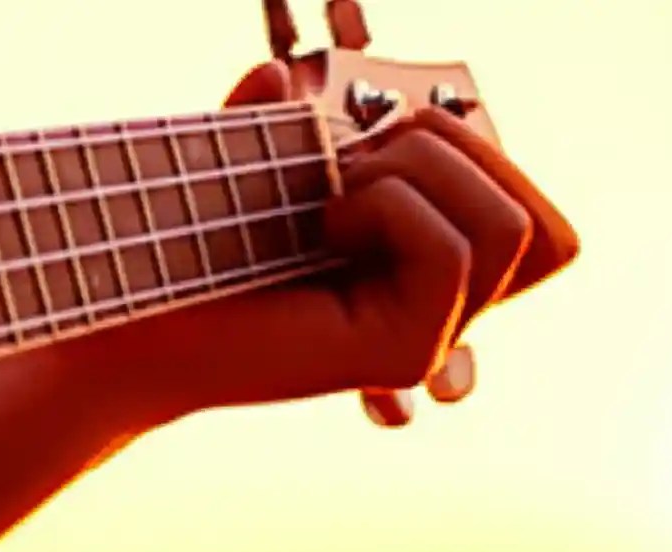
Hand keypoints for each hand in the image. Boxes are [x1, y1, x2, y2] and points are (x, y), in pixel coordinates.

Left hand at [103, 62, 578, 420]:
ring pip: (513, 229)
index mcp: (421, 268)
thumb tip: (279, 77)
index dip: (478, 153)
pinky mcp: (399, 355)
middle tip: (347, 164)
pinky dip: (390, 208)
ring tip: (333, 196)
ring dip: (422, 173)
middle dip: (452, 147)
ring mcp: (424, 337)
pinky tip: (322, 227)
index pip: (535, 221)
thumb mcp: (249, 161)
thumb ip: (278, 117)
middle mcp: (436, 308)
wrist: (129, 317)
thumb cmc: (184, 250)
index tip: (371, 149)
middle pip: (543, 225)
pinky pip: (455, 254)